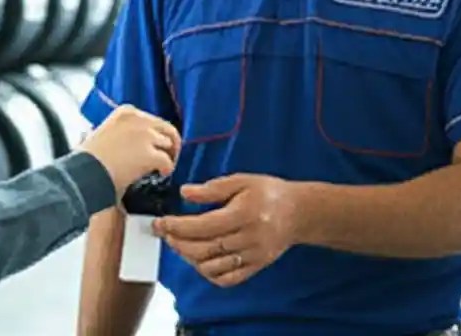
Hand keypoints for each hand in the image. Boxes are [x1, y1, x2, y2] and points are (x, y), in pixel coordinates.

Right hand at [78, 105, 180, 197]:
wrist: (85, 171)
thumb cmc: (87, 158)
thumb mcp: (102, 133)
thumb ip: (117, 132)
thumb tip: (123, 142)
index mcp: (126, 112)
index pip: (151, 119)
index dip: (155, 133)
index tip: (154, 144)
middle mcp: (138, 119)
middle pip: (166, 128)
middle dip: (170, 143)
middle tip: (170, 156)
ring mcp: (145, 135)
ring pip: (169, 143)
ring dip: (169, 155)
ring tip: (165, 166)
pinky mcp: (149, 154)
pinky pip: (167, 160)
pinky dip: (168, 168)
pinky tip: (162, 174)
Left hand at [153, 174, 300, 287]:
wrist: (299, 212)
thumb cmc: (269, 192)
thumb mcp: (241, 180)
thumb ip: (212, 188)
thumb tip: (185, 193)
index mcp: (244, 214)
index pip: (202, 226)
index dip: (177, 226)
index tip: (161, 222)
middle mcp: (248, 238)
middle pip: (203, 249)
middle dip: (178, 242)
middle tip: (165, 232)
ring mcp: (252, 256)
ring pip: (212, 267)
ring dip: (189, 258)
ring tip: (180, 244)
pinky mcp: (255, 267)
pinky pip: (226, 279)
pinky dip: (208, 273)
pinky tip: (199, 260)